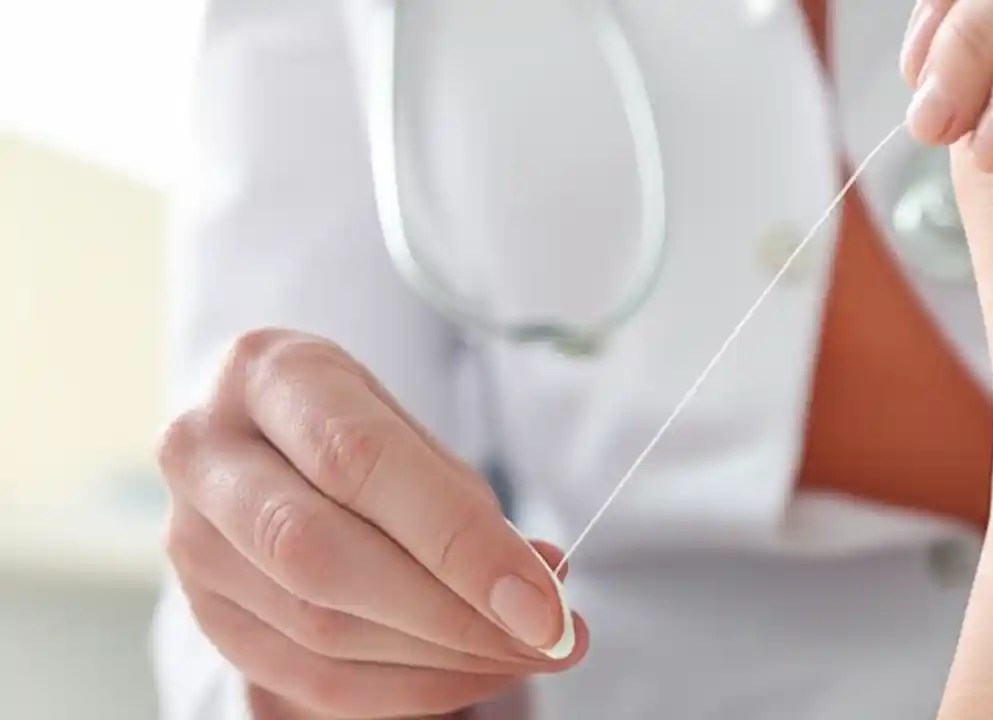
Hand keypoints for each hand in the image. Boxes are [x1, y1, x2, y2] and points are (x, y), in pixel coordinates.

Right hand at [158, 329, 585, 718]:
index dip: (457, 540)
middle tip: (546, 640)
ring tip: (523, 655)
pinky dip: (402, 689)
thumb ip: (469, 504)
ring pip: (316, 626)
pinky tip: (467, 675)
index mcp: (267, 372)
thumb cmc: (359, 431)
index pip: (358, 461)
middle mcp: (204, 450)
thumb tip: (545, 579)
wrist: (269, 444)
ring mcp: (190, 538)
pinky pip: (307, 676)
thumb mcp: (411, 434)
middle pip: (321, 554)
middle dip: (451, 614)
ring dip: (439, 659)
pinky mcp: (205, 611)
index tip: (542, 602)